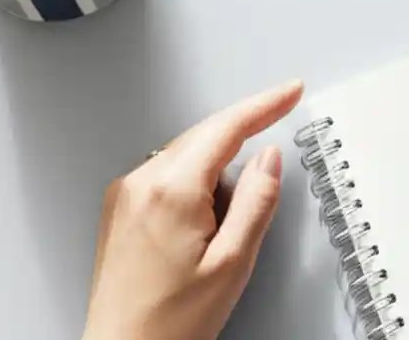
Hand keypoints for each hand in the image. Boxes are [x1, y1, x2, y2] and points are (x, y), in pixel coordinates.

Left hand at [83, 80, 304, 339]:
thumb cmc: (169, 323)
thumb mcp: (233, 262)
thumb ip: (256, 201)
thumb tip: (269, 159)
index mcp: (171, 191)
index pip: (227, 128)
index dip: (265, 105)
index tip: (289, 91)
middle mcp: (140, 184)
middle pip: (204, 137)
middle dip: (241, 145)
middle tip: (266, 176)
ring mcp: (125, 196)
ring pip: (186, 156)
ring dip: (215, 174)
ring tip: (220, 236)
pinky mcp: (119, 210)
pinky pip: (166, 176)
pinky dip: (194, 187)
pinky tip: (201, 230)